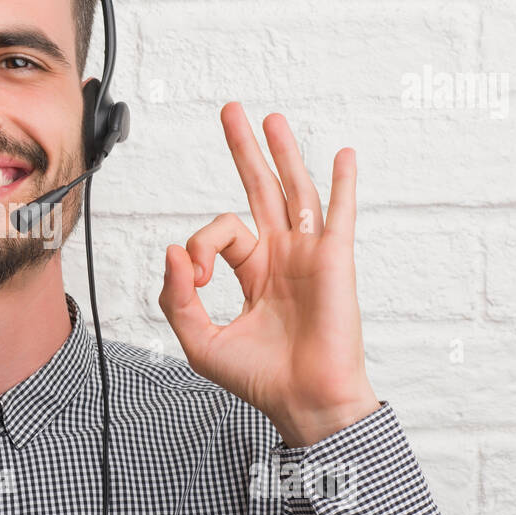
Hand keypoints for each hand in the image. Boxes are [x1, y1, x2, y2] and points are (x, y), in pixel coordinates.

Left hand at [157, 102, 378, 447]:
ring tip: (270, 118)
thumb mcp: (199, 339)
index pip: (218, 234)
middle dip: (245, 150)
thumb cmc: (259, 378)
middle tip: (231, 111)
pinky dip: (343, 184)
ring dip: (283, 152)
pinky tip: (343, 155)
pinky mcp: (334, 261)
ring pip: (295, 191)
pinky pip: (339, 214)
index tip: (195, 277)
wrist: (304, 402)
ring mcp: (308, 255)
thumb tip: (172, 248)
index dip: (199, 247)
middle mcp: (281, 256)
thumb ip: (177, 296)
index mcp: (252, 272)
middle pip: (260, 189)